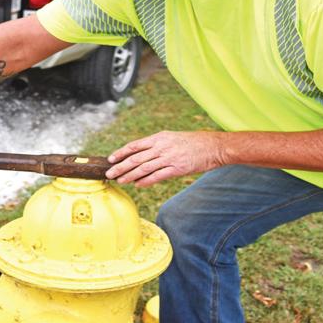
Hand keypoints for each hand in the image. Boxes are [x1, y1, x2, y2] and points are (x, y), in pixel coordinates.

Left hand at [105, 131, 227, 185]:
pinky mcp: (177, 168)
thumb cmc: (193, 143)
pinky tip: (138, 185)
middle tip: (109, 173)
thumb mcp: (173, 138)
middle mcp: (162, 146)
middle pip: (136, 157)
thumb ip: (158, 145)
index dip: (121, 152)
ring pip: (144, 168)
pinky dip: (146, 181)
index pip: (135, 145)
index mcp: (159, 137)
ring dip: (130, 175)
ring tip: (120, 181)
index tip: (110, 159)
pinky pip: (157, 176)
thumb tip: (142, 154)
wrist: (213, 146)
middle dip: (121, 166)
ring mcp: (169, 158)